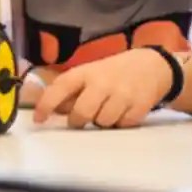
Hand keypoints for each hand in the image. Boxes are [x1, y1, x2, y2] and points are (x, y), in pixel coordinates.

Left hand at [33, 48, 175, 129]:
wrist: (153, 65)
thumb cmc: (114, 72)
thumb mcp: (91, 73)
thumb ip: (71, 91)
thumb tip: (50, 110)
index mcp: (87, 72)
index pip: (61, 87)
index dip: (46, 104)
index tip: (38, 119)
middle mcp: (103, 82)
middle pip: (82, 113)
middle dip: (78, 121)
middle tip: (83, 118)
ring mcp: (122, 94)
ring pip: (102, 123)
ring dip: (102, 122)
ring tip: (108, 110)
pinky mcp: (139, 107)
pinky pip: (121, 126)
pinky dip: (120, 123)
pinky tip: (124, 110)